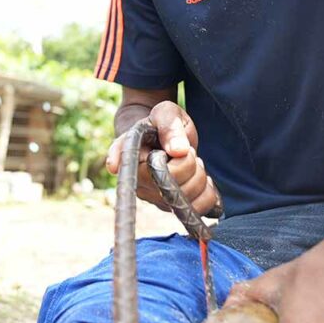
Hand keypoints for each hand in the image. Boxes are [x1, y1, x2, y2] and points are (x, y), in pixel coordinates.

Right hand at [106, 101, 219, 215]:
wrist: (165, 137)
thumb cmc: (162, 124)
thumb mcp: (166, 114)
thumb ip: (170, 127)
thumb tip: (179, 151)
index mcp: (128, 154)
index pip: (130, 165)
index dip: (128, 168)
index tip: (115, 165)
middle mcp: (136, 181)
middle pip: (171, 182)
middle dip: (190, 162)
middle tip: (185, 150)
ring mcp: (152, 198)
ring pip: (187, 198)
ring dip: (200, 176)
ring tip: (190, 161)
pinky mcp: (169, 208)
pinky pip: (199, 208)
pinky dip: (208, 193)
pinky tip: (199, 178)